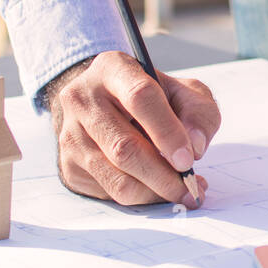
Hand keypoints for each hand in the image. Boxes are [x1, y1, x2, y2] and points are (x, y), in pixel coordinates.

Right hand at [46, 51, 220, 206]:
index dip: (167, 132)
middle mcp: (83, 98)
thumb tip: (196, 146)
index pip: (139, 98)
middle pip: (124, 147)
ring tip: (180, 192)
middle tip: (191, 188)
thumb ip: (199, 113)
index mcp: (113, 68)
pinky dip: (141, 199)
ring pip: (116, 178)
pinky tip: (157, 189)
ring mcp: (70, 133)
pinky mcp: (69, 164)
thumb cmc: (153, 100)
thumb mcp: (184, 92)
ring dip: (154, 193)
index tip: (188, 160)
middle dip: (164, 175)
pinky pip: (109, 193)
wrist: (109, 106)